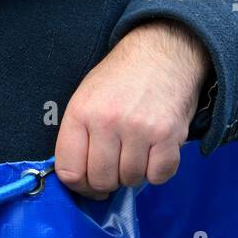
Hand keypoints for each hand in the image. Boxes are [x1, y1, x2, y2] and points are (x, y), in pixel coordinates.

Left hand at [54, 21, 211, 198]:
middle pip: (101, 181)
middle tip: (116, 164)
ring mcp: (139, 129)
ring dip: (134, 173)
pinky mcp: (168, 135)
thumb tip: (79, 181)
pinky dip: (158, 171)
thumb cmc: (120, 79)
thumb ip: (78, 136)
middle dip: (108, 180)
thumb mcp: (86, 97)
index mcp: (81, 112)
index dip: (79, 184)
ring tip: (136, 150)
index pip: (69, 171)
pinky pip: (159, 176)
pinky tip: (155, 152)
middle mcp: (107, 121)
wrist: (161, 53)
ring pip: (131, 180)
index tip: (88, 182)